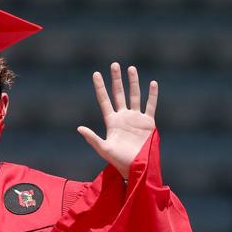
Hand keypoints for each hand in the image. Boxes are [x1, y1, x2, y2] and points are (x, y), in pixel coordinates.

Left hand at [77, 62, 158, 179]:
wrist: (136, 167)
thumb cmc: (118, 160)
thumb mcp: (103, 149)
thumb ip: (92, 138)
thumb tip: (79, 128)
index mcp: (111, 122)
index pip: (104, 100)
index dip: (100, 87)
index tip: (96, 74)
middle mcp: (123, 117)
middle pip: (119, 93)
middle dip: (116, 79)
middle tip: (114, 64)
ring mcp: (136, 118)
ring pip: (134, 95)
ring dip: (133, 82)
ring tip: (130, 68)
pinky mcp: (148, 122)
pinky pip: (150, 105)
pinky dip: (152, 95)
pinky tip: (152, 83)